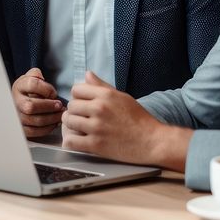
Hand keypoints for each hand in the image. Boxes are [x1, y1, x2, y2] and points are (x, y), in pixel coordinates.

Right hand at [11, 68, 64, 136]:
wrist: (22, 99)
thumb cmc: (31, 89)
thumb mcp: (32, 77)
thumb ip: (36, 74)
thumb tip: (40, 77)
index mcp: (19, 86)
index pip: (32, 85)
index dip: (46, 89)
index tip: (54, 92)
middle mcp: (16, 101)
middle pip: (31, 106)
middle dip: (49, 106)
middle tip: (60, 105)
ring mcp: (17, 116)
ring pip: (34, 120)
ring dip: (51, 118)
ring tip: (60, 114)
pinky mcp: (22, 128)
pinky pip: (34, 131)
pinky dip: (47, 128)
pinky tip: (54, 123)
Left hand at [62, 71, 190, 170]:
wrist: (151, 141)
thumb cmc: (138, 119)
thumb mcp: (122, 97)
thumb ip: (102, 85)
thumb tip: (87, 74)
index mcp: (106, 95)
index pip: (76, 90)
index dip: (78, 96)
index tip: (83, 103)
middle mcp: (99, 108)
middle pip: (71, 105)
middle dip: (74, 111)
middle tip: (82, 117)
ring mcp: (96, 127)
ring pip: (68, 121)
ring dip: (71, 125)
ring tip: (79, 128)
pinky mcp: (95, 145)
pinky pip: (70, 141)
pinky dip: (70, 141)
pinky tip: (78, 140)